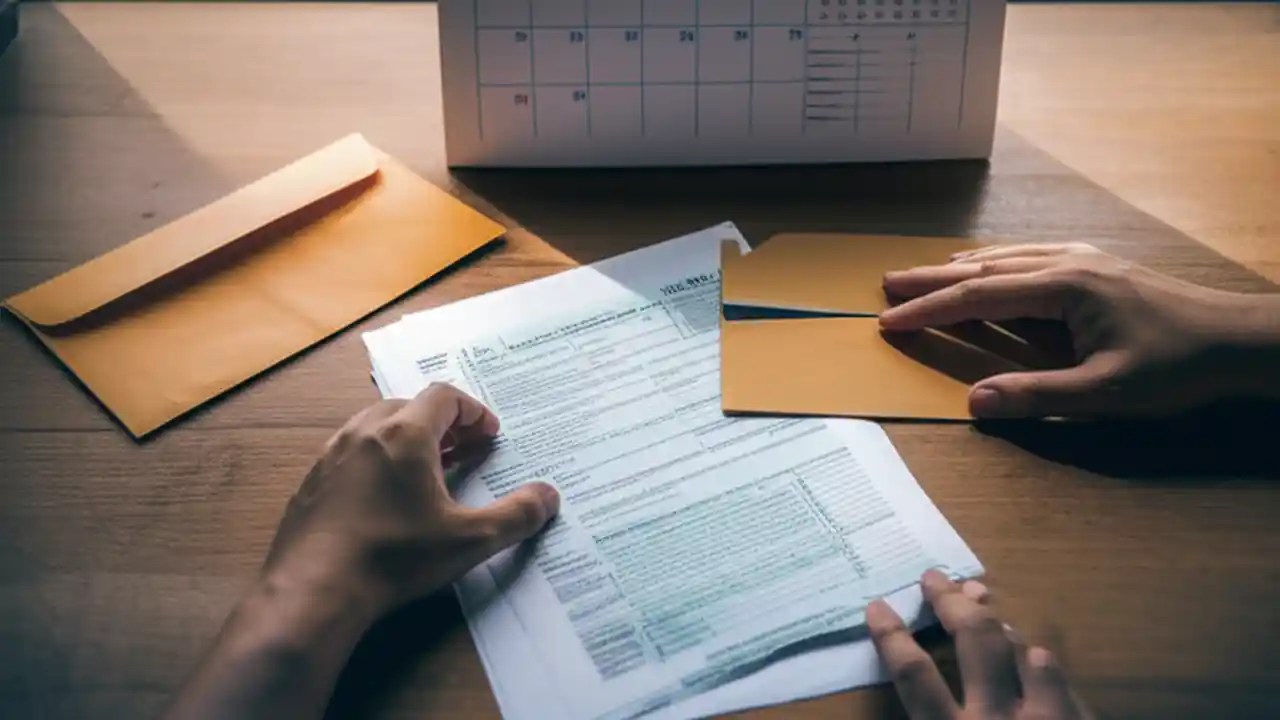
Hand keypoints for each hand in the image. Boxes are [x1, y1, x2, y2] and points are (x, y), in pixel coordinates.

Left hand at [163, 383, 558, 719]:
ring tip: (428, 469)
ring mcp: (331, 455)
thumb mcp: (469, 540)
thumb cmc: (394, 558)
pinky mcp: (311, 482)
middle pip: (409, 405)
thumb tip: (549, 496)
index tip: (490, 435)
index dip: (473, 411)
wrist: (314, 590)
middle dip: (442, 422)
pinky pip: (350, 452)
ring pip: (375, 426)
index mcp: (404, 434)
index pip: (444, 396)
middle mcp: (364, 432)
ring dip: (407, 437)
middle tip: (465, 449)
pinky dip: (376, 458)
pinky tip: (385, 497)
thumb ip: (516, 515)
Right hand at [868, 570, 1092, 719]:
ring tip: (989, 611)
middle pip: (976, 641)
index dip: (893, 637)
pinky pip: (1067, 686)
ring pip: (1031, 656)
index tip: (878, 606)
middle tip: (935, 578)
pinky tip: (1037, 659)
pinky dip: (1046, 670)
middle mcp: (997, 717)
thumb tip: (915, 682)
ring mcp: (1048, 719)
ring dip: (1008, 632)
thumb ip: (926, 715)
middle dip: (952, 604)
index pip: (914, 674)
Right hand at [880, 243, 1279, 417]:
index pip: (978, 296)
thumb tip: (974, 402)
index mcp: (1064, 286)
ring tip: (926, 275)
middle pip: (984, 266)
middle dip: (932, 278)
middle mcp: (1068, 262)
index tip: (889, 321)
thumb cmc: (1177, 367)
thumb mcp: (1105, 393)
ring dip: (960, 268)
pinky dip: (995, 264)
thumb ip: (1035, 395)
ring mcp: (1085, 260)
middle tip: (886, 282)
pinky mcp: (1098, 268)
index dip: (929, 310)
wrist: (1240, 340)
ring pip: (1007, 257)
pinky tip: (991, 268)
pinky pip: (1030, 257)